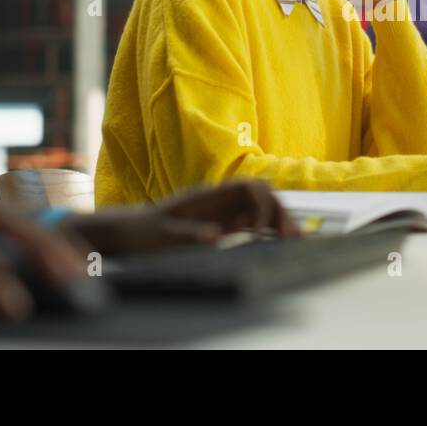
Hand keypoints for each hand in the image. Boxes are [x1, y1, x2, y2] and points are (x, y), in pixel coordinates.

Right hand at [63, 180, 297, 254]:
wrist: (130, 233)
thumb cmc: (174, 230)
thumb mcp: (213, 227)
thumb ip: (238, 223)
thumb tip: (274, 228)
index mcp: (224, 201)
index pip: (262, 193)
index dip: (282, 210)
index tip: (296, 235)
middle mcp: (213, 198)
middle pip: (256, 188)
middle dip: (276, 210)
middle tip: (287, 236)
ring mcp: (192, 208)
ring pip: (230, 195)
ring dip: (252, 210)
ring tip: (259, 230)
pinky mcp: (166, 226)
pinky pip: (183, 229)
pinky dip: (200, 233)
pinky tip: (214, 237)